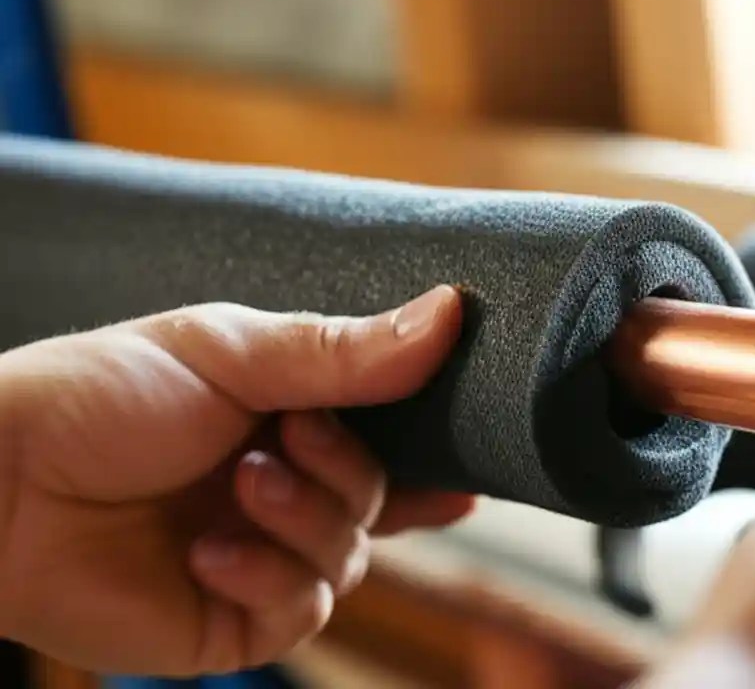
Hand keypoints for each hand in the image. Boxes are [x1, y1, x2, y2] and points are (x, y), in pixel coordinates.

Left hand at [0, 286, 473, 675]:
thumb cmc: (101, 396)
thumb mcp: (231, 352)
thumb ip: (345, 350)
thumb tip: (450, 313)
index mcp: (286, 420)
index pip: (386, 442)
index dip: (435, 456)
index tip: (474, 452)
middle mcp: (279, 490)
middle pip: (379, 500)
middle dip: (346, 470)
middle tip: (290, 436)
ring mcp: (257, 557)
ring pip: (348, 558)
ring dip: (304, 518)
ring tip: (242, 483)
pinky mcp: (230, 620)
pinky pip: (299, 613)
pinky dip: (265, 577)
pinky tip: (207, 550)